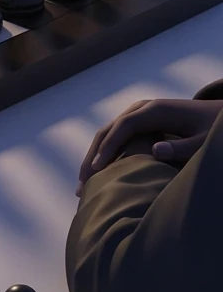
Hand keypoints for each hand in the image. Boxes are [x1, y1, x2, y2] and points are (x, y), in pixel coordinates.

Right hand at [75, 96, 222, 196]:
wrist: (219, 114)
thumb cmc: (212, 129)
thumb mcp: (203, 141)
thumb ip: (181, 146)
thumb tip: (154, 152)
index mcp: (155, 110)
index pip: (123, 127)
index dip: (109, 147)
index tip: (97, 169)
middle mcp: (142, 108)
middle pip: (108, 128)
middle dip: (93, 155)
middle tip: (82, 183)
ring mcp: (139, 113)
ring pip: (108, 131)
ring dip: (94, 155)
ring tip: (84, 182)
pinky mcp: (141, 121)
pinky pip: (117, 135)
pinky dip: (105, 151)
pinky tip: (100, 170)